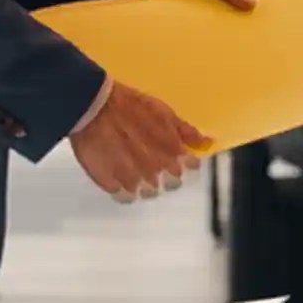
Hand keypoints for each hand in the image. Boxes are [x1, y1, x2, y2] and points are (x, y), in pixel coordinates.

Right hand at [69, 82, 210, 202]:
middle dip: (168, 177)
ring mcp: (133, 178)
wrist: (94, 106)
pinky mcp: (110, 183)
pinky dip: (125, 192)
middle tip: (155, 166)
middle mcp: (156, 168)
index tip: (179, 159)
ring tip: (136, 173)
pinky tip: (122, 181)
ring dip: (147, 186)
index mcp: (172, 151)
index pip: (190, 167)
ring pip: (149, 193)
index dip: (186, 163)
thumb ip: (186, 131)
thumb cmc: (131, 106)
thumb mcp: (164, 113)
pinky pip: (124, 197)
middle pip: (172, 184)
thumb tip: (208, 142)